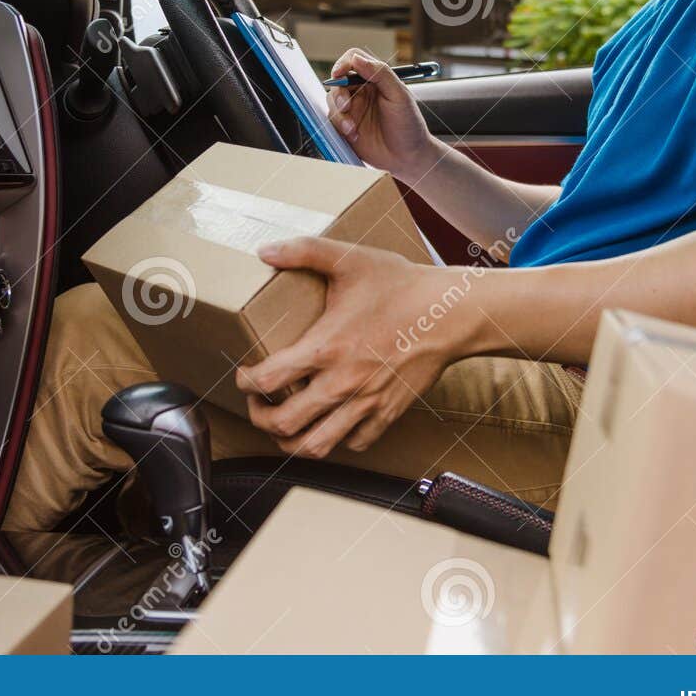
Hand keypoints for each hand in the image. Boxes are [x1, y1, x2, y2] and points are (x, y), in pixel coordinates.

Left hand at [236, 237, 471, 457]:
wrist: (451, 313)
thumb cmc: (400, 285)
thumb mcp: (350, 258)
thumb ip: (304, 250)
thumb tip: (264, 249)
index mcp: (325, 347)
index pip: (268, 381)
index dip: (246, 382)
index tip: (244, 375)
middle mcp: (341, 383)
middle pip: (285, 424)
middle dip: (260, 418)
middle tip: (257, 406)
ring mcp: (365, 403)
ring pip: (317, 446)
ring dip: (292, 442)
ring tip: (285, 428)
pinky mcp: (388, 413)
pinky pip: (354, 443)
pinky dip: (337, 440)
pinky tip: (331, 422)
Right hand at [325, 48, 440, 184]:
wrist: (408, 158)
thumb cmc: (409, 125)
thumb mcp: (399, 96)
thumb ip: (380, 74)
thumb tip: (356, 58)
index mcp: (376, 79)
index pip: (354, 60)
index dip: (343, 63)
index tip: (339, 72)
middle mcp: (362, 91)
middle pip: (338, 81)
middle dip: (339, 93)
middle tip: (346, 107)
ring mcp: (353, 109)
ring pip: (332, 101)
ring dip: (339, 115)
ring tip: (352, 129)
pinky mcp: (346, 126)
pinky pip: (332, 120)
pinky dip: (339, 127)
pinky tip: (354, 135)